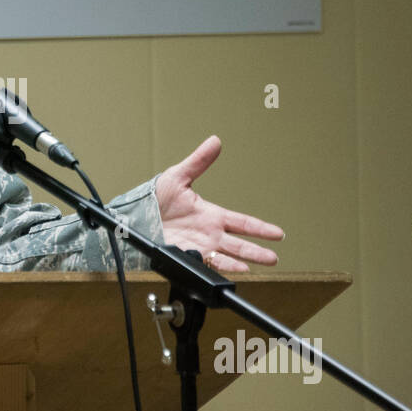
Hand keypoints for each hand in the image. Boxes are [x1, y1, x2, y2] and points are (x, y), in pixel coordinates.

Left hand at [155, 135, 284, 272]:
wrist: (133, 217)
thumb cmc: (153, 198)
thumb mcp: (177, 176)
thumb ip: (198, 161)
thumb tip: (214, 141)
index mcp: (211, 215)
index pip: (242, 222)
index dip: (260, 228)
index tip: (278, 233)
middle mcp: (209, 233)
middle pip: (240, 243)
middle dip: (258, 250)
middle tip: (274, 257)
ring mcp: (199, 246)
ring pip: (229, 255)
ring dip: (246, 260)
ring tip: (262, 263)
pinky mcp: (187, 256)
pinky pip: (209, 263)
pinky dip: (223, 266)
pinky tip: (237, 269)